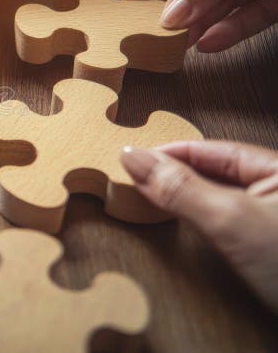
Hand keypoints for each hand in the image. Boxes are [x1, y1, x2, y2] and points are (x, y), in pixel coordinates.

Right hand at [121, 141, 277, 312]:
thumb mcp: (230, 221)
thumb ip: (181, 188)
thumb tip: (136, 160)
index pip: (210, 149)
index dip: (169, 153)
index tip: (132, 160)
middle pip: (215, 170)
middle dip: (175, 172)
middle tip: (137, 178)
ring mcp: (274, 220)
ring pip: (220, 196)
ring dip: (186, 197)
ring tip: (154, 196)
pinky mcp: (271, 248)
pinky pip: (227, 222)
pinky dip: (201, 220)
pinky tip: (188, 224)